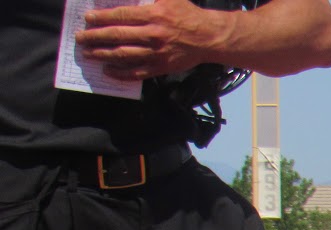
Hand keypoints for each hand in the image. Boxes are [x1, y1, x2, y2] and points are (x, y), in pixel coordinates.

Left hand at [78, 0, 225, 80]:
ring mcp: (156, 53)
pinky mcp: (161, 67)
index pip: (120, 16)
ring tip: (89, 54)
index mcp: (153, 15)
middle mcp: (153, 35)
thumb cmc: (187, 14)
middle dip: (95, 37)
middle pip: (118, 36)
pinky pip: (137, 72)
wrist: (208, 38)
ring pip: (124, 55)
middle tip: (80, 38)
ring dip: (103, 55)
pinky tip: (108, 70)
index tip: (87, 19)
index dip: (101, 18)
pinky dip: (121, 73)